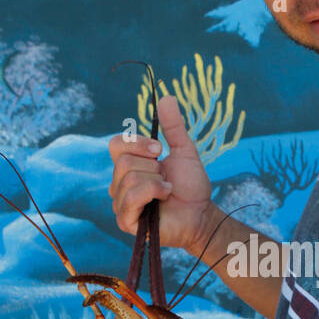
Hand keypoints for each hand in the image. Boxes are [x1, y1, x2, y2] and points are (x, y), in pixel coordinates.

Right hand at [108, 94, 216, 255]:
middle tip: (166, 177)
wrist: (202, 214)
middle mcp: (119, 184)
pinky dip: (153, 192)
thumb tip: (166, 97)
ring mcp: (121, 204)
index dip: (137, 142)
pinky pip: (131, 197)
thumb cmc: (191, 187)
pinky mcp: (126, 221)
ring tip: (167, 190)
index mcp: (129, 167)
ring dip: (156, 182)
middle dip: (152, 166)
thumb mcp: (184, 151)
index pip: (116, 144)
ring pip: (129, 179)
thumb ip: (173, 126)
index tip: (159, 149)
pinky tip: (164, 197)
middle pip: (123, 161)